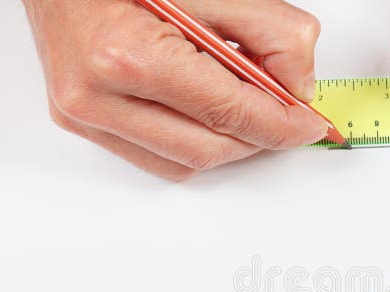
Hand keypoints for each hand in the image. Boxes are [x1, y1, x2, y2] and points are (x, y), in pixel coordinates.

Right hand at [23, 0, 326, 179]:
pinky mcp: (79, 121)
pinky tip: (204, 110)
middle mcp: (96, 95)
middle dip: (259, 135)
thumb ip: (271, 32)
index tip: (310, 124)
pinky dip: (195, 143)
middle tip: (285, 111)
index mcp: (128, 55)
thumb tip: (299, 86)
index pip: (228, 113)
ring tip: (241, 100)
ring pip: (187, 161)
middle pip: (210, 148)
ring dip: (229, 141)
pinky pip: (158, 158)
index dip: (281, 125)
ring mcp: (83, 113)